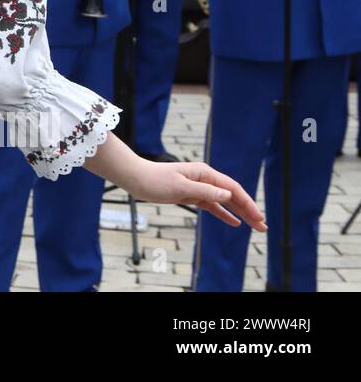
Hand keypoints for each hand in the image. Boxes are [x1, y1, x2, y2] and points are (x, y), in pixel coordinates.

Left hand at [125, 159, 265, 230]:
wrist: (136, 178)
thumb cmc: (156, 180)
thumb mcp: (181, 187)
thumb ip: (205, 191)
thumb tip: (229, 195)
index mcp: (205, 173)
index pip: (232, 189)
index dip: (247, 203)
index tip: (258, 217)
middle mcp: (205, 179)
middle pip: (232, 196)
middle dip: (248, 210)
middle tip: (263, 226)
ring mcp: (199, 187)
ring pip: (224, 202)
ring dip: (239, 213)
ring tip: (255, 226)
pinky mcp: (191, 195)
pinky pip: (212, 206)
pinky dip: (223, 213)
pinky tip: (234, 222)